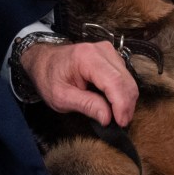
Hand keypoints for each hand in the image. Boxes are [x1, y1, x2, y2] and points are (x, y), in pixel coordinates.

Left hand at [20, 41, 137, 125]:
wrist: (44, 61)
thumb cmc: (49, 77)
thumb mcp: (61, 97)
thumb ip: (86, 105)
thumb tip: (107, 117)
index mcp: (87, 58)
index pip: (114, 81)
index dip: (121, 104)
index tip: (121, 123)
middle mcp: (102, 51)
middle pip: (126, 81)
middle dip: (126, 105)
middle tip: (119, 124)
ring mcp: (109, 52)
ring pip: (128, 80)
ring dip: (125, 100)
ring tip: (115, 116)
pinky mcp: (112, 57)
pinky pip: (125, 78)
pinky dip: (122, 93)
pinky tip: (112, 103)